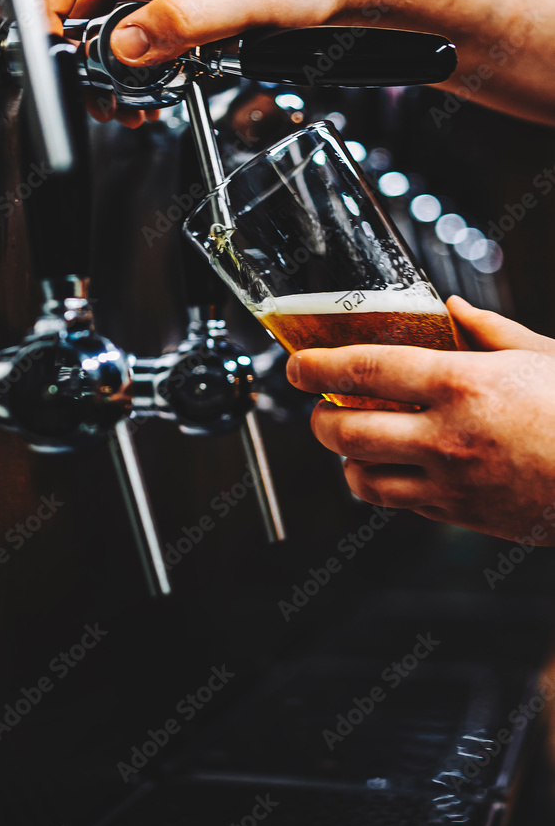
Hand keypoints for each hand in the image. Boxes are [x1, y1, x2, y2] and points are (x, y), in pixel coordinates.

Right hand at [38, 0, 356, 124]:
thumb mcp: (237, 1)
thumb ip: (179, 21)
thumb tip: (125, 46)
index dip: (48, 14)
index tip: (53, 58)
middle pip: (80, 14)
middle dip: (78, 61)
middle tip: (98, 99)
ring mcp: (157, 2)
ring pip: (106, 41)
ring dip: (107, 80)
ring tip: (125, 109)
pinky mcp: (173, 26)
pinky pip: (138, 55)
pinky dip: (136, 84)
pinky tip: (149, 103)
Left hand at [286, 296, 554, 543]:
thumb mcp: (542, 355)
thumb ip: (487, 330)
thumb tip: (449, 310)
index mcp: (462, 383)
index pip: (364, 368)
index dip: (316, 365)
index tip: (296, 364)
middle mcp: (445, 435)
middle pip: (347, 430)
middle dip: (319, 418)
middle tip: (319, 406)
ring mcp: (451, 482)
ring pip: (362, 478)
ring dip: (344, 457)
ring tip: (350, 441)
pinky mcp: (461, 515)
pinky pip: (398, 503)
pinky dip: (380, 484)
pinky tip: (389, 469)